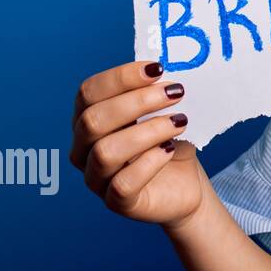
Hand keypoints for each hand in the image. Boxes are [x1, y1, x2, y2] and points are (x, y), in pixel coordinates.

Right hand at [70, 60, 207, 228]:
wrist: (186, 185)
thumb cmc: (170, 142)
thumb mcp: (163, 113)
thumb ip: (157, 94)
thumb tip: (168, 72)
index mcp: (88, 119)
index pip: (88, 92)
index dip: (120, 77)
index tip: (158, 68)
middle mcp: (83, 149)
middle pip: (92, 120)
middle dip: (137, 101)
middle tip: (176, 92)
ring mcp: (96, 178)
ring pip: (106, 151)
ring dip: (147, 131)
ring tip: (180, 121)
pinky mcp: (117, 202)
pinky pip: (123, 184)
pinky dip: (149, 163)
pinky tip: (170, 150)